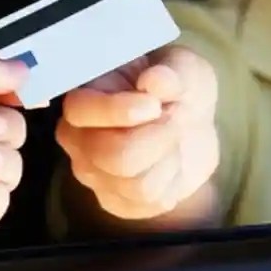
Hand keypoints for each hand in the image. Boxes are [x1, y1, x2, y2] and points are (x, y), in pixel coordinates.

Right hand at [56, 46, 218, 220]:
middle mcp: (77, 139)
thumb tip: (154, 81)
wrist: (192, 128)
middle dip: (159, 137)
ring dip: (169, 158)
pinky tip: (169, 162)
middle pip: (114, 155)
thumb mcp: (184, 68)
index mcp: (82, 98)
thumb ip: (172, 71)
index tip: (154, 105)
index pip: (80, 111)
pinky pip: (150, 202)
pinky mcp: (114, 202)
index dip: (116, 111)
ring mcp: (93, 174)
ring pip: (137, 184)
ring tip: (172, 138)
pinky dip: (172, 180)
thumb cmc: (177, 90)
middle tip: (174, 118)